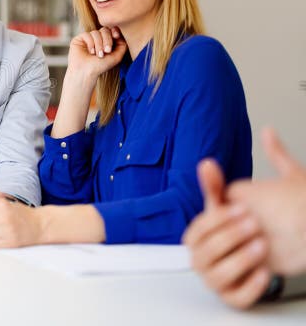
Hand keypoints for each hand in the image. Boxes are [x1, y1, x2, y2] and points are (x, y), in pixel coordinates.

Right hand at [66, 27, 126, 80]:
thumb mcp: (116, 57)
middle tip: (107, 51)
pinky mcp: (79, 39)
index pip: (111, 30)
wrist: (87, 72)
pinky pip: (87, 34)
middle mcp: (96, 39)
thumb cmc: (101, 66)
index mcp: (105, 41)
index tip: (116, 37)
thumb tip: (121, 34)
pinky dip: (91, 43)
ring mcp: (87, 38)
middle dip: (107, 40)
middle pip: (104, 30)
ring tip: (98, 55)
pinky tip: (91, 52)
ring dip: (99, 44)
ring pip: (96, 33)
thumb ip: (122, 45)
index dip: (114, 31)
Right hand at [183, 159, 269, 308]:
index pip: (196, 231)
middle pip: (206, 253)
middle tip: (254, 224)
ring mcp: (216, 281)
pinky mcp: (233, 298)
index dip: (218, 220)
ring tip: (262, 246)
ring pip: (220, 276)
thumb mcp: (226, 207)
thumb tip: (206, 162)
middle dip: (230, 237)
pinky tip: (265, 271)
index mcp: (196, 240)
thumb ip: (214, 186)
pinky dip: (251, 286)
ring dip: (241, 260)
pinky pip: (237, 297)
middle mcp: (201, 261)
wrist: (256, 255)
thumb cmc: (238, 230)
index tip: (241, 208)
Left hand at [225, 128, 305, 275]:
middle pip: (227, 225)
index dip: (244, 206)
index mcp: (240, 193)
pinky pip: (250, 265)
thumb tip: (268, 130)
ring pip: (236, 247)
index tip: (266, 207)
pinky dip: (261, 262)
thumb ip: (276, 153)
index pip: (226, 202)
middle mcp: (238, 218)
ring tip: (277, 238)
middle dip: (242, 226)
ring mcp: (247, 241)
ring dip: (250, 245)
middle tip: (273, 223)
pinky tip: (278, 254)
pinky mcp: (261, 263)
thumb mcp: (295, 173)